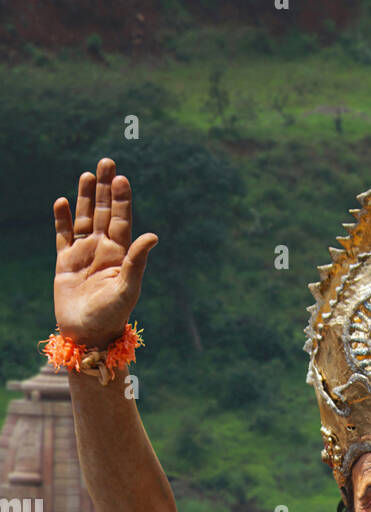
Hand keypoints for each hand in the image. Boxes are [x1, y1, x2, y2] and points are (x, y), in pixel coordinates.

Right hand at [53, 155, 157, 347]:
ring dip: (85, 197)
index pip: (121, 220)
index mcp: (120, 255)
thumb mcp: (128, 288)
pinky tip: (62, 202)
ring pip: (84, 219)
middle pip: (103, 212)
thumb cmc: (112, 316)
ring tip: (87, 174)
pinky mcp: (64, 263)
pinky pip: (62, 236)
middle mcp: (102, 251)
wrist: (88, 335)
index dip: (121, 199)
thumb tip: (153, 235)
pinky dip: (62, 219)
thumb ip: (137, 260)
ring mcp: (83, 255)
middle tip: (106, 162)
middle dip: (105, 188)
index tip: (121, 177)